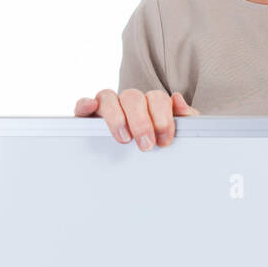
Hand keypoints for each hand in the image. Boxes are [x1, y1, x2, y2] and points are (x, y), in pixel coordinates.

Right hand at [74, 89, 199, 148]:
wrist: (142, 168)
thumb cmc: (159, 145)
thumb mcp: (176, 135)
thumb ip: (185, 118)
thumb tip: (178, 99)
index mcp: (151, 104)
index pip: (156, 98)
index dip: (162, 117)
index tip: (165, 139)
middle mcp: (129, 103)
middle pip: (133, 97)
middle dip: (141, 122)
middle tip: (147, 144)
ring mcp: (108, 108)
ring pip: (108, 98)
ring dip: (117, 117)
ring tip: (124, 138)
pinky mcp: (88, 118)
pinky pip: (83, 105)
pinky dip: (85, 104)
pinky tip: (91, 107)